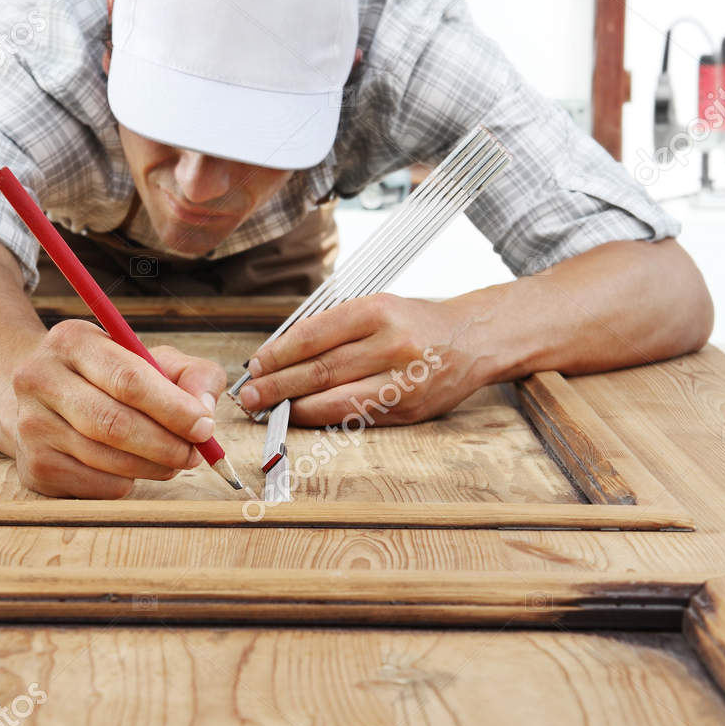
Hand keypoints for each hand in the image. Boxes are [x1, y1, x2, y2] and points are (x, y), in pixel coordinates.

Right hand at [10, 319, 226, 497]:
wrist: (45, 398)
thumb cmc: (110, 377)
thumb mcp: (152, 359)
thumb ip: (192, 375)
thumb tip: (203, 410)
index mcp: (72, 341)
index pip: (128, 379)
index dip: (173, 409)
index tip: (204, 427)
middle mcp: (41, 379)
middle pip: (114, 423)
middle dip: (166, 445)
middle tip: (193, 454)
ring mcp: (32, 425)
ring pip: (106, 459)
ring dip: (152, 468)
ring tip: (172, 462)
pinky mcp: (35, 465)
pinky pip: (96, 485)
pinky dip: (127, 483)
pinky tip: (134, 470)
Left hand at [236, 293, 482, 425]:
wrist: (473, 340)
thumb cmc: (415, 322)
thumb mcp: (378, 307)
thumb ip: (334, 328)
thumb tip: (280, 356)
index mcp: (378, 310)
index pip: (315, 335)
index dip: (279, 354)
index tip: (256, 365)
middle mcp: (392, 345)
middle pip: (321, 370)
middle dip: (279, 385)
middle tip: (250, 395)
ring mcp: (402, 382)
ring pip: (336, 400)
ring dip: (296, 407)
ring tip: (269, 409)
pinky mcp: (407, 410)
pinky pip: (355, 417)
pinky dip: (324, 418)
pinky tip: (303, 416)